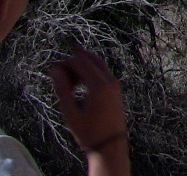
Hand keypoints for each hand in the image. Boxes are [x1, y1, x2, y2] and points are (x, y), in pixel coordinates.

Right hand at [49, 45, 128, 160]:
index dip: (66, 62)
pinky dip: (89, 73)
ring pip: (97, 65)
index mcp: (100, 85)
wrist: (110, 144)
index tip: (53, 71)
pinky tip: (77, 85)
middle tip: (59, 72)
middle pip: (91, 59)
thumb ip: (62, 89)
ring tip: (67, 83)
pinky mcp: (115, 88)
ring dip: (82, 67)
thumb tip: (55, 70)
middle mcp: (110, 80)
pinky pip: (101, 72)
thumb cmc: (88, 131)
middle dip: (74, 61)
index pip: (81, 62)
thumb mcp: (70, 112)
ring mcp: (115, 83)